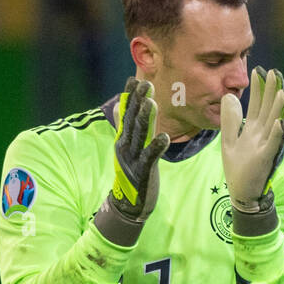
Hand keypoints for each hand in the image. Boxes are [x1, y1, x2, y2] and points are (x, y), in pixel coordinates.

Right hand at [107, 77, 169, 218]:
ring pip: (139, 135)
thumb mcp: (128, 148)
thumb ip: (127, 127)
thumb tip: (119, 104)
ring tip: (152, 102)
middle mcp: (125, 146)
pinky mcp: (142, 172)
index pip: (126, 114)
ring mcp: (133, 159)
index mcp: (124, 139)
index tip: (135, 78)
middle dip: (139, 101)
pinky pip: (149, 157)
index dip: (131, 96)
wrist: (128, 205)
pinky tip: (164, 137)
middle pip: (132, 120)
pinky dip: (156, 147)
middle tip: (147, 82)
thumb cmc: (132, 174)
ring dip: (145, 118)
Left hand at [220, 66, 283, 212]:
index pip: (257, 104)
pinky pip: (273, 144)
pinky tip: (279, 122)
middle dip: (271, 91)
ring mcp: (266, 146)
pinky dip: (277, 133)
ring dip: (278, 108)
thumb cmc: (239, 169)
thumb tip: (229, 97)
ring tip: (282, 90)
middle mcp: (262, 135)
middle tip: (274, 71)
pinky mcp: (266, 159)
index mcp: (253, 130)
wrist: (242, 193)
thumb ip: (230, 121)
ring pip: (274, 122)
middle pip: (268, 108)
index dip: (258, 88)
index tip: (257, 69)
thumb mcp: (229, 141)